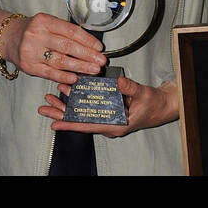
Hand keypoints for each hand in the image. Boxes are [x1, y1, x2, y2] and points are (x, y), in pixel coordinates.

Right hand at [4, 12, 106, 84]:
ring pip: (60, 61)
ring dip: (80, 67)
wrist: (7, 37)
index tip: (99, 47)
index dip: (87, 40)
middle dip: (87, 55)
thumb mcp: (46, 23)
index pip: (70, 31)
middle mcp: (37, 35)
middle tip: (101, 61)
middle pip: (67, 46)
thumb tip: (90, 45)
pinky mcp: (28, 66)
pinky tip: (74, 78)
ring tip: (93, 70)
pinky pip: (49, 73)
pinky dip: (64, 76)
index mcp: (44, 21)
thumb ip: (64, 32)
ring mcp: (31, 52)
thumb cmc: (32, 30)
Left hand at [39, 77, 178, 137]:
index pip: (89, 126)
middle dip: (62, 113)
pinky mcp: (108, 109)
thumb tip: (119, 82)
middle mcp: (108, 123)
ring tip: (51, 97)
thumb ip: (130, 88)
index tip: (55, 123)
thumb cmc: (154, 104)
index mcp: (115, 125)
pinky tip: (68, 91)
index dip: (71, 124)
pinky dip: (79, 98)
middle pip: (81, 119)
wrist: (162, 105)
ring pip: (82, 112)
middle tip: (45, 106)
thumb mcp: (143, 95)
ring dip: (67, 105)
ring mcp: (107, 116)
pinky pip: (90, 106)